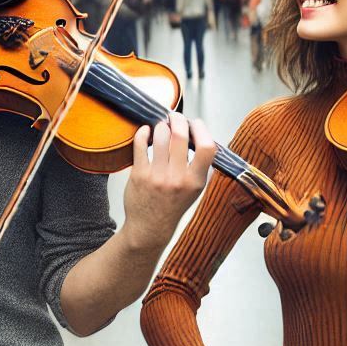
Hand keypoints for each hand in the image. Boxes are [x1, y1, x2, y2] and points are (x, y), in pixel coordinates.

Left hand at [122, 113, 215, 251]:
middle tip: (175, 118)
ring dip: (160, 126)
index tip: (195, 124)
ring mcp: (157, 176)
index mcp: (196, 181)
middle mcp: (177, 178)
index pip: (207, 147)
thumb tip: (198, 133)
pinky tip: (146, 132)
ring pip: (159, 136)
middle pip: (180, 135)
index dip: (201, 129)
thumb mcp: (196, 189)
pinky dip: (143, 132)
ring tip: (161, 128)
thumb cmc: (173, 205)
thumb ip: (200, 165)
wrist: (150, 227)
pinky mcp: (139, 175)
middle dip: (177, 119)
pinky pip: (140, 144)